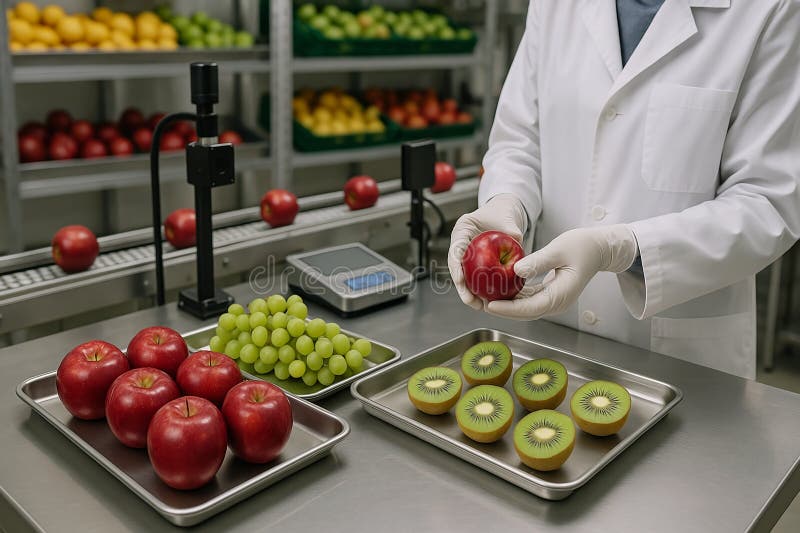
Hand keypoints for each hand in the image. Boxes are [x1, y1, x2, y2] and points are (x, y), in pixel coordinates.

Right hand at [448, 194, 527, 309]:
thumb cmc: (502, 212)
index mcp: (463, 229)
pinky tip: (488, 302)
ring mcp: (467, 254)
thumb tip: (516, 241)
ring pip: (465, 276)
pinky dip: (481, 289)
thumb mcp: (506, 218)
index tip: (460, 280)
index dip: (456, 266)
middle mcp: (461, 243)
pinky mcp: (475, 263)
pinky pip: (476, 278)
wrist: (504, 214)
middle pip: (457, 267)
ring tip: (479, 306)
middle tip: (470, 300)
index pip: (455, 249)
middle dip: (461, 287)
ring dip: (470, 293)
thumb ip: (510, 229)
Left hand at [486, 225, 637, 319]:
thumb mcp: (559, 249)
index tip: (490, 305)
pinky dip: (513, 297)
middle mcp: (556, 303)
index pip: (530, 307)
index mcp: (561, 295)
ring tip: (484, 298)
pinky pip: (528, 300)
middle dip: (502, 310)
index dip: (508, 309)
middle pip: (525, 312)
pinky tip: (498, 290)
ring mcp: (553, 301)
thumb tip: (515, 270)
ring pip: (525, 308)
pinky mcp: (549, 295)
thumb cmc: (582, 246)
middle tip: (479, 303)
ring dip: (506, 305)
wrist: (599, 249)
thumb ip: (539, 261)